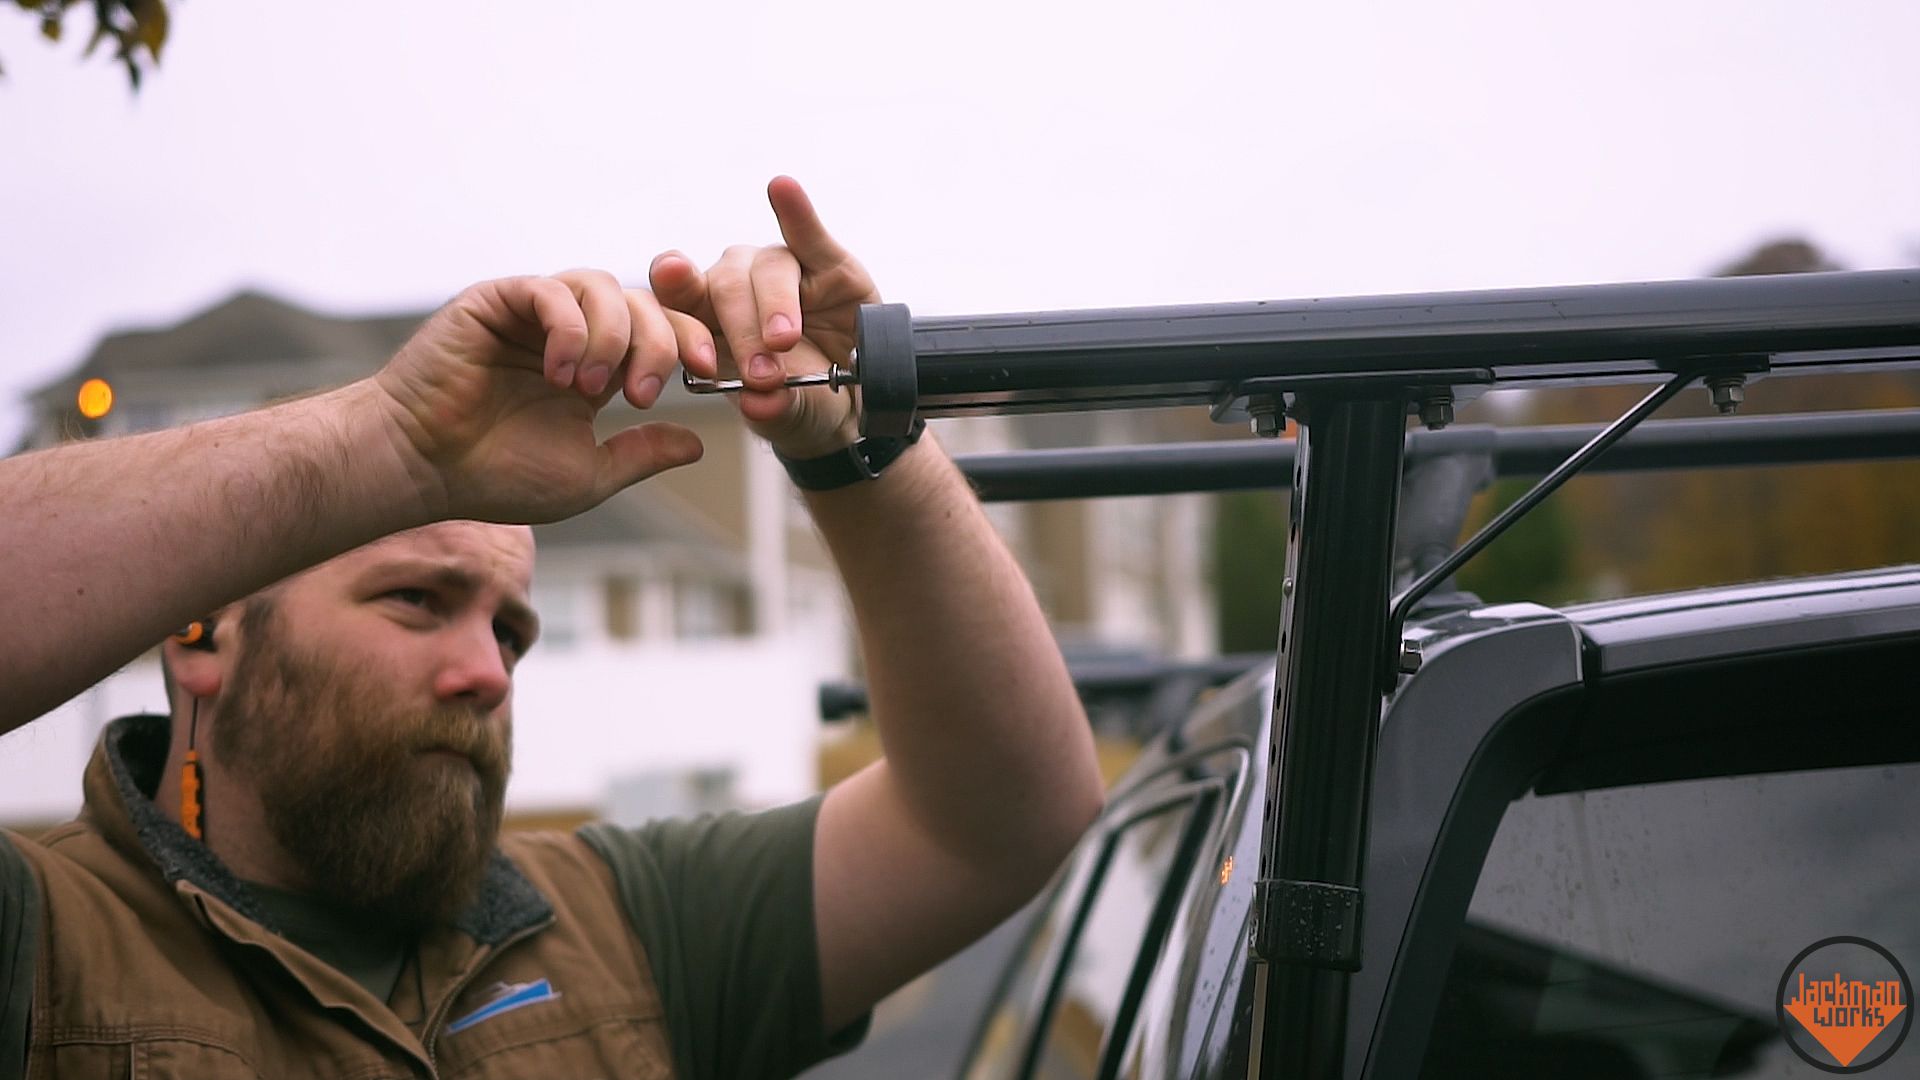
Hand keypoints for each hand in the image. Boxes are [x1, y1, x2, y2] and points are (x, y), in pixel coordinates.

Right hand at [372, 270, 703, 522]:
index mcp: (598, 365)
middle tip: (644, 392)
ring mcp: (532, 313)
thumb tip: (700, 444)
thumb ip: (641, 454)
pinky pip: (550, 290)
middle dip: (660, 341)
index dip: (691, 340)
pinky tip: (561, 373)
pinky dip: (569, 327)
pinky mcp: (496, 300)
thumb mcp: (588, 473)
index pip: (661, 328)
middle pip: (642, 301)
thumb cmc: (496, 477)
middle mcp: (569, 331)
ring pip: (601, 286)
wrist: (425, 469)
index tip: (706, 373)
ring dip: (613, 335)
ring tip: (593, 388)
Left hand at [650, 176, 873, 458]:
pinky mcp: (826, 261)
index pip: (679, 295)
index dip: (674, 284)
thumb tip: (760, 404)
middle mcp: (736, 286)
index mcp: (706, 320)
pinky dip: (796, 212)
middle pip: (726, 287)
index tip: (671, 274)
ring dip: (774, 305)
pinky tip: (783, 189)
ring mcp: (780, 271)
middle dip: (742, 331)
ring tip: (783, 341)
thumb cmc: (799, 403)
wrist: (853, 399)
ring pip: (767, 270)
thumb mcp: (785, 417)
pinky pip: (807, 234)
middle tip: (761, 372)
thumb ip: (773, 409)